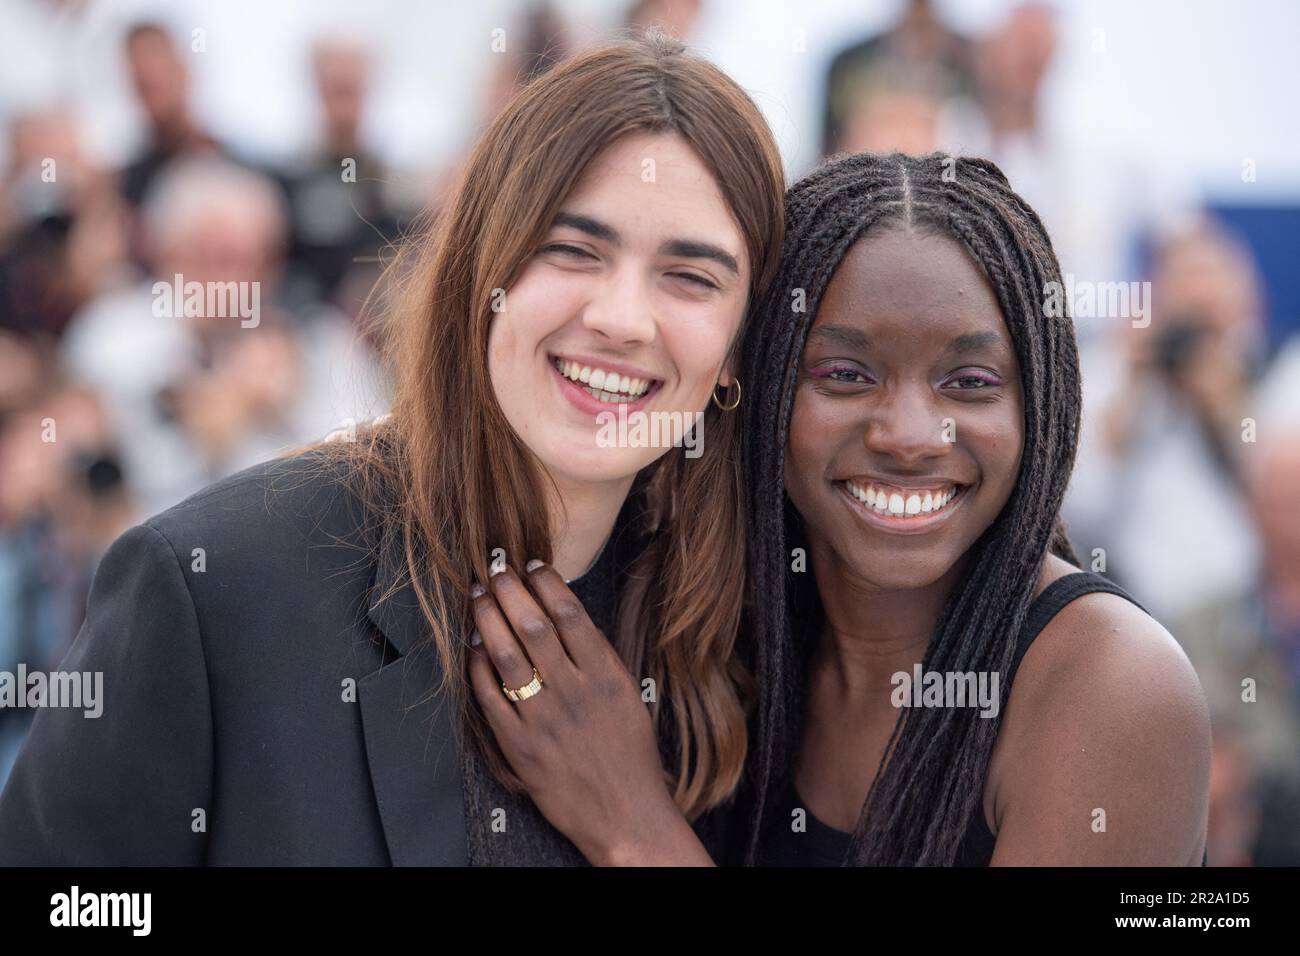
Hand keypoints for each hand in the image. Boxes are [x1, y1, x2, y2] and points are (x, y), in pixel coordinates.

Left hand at [466, 559, 712, 865]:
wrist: (625, 813)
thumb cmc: (629, 755)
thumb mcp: (627, 696)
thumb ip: (599, 657)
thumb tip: (566, 614)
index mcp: (606, 676)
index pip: (570, 613)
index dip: (545, 582)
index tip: (531, 565)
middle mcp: (575, 692)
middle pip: (533, 626)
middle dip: (509, 591)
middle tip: (495, 570)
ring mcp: (544, 720)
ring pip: (507, 655)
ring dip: (488, 619)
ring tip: (479, 597)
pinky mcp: (520, 747)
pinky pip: (490, 697)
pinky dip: (478, 667)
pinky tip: (474, 646)